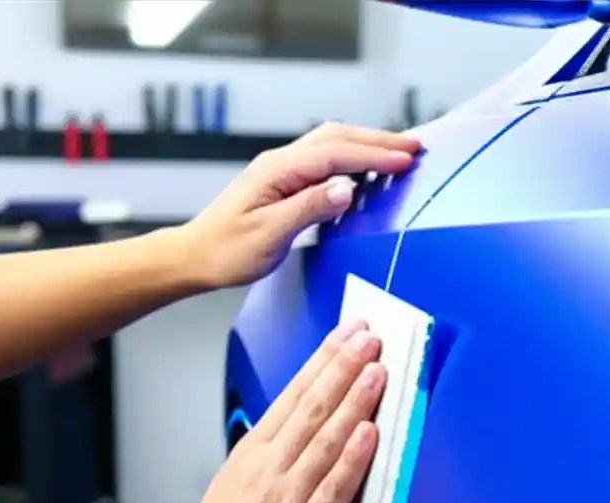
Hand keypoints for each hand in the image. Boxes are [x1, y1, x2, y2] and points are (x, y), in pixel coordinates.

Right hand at [160, 319, 386, 502]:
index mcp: (250, 456)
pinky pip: (335, 488)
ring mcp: (287, 500)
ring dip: (355, 400)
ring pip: (326, 439)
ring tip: (377, 369)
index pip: (292, 396)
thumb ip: (265, 460)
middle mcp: (268, 470)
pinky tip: (370, 431)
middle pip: (312, 407)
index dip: (323, 361)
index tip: (345, 334)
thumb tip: (296, 432)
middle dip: (343, 366)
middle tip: (368, 335)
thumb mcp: (232, 487)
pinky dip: (354, 457)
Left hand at [181, 123, 420, 286]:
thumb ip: (309, 209)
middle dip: (378, 141)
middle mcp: (280, 162)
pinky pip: (325, 160)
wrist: (195, 256)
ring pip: (332, 144)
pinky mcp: (283, 182)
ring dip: (367, 145)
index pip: (336, 154)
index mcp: (278, 170)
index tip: (406, 160)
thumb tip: (346, 188)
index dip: (374, 156)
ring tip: (399, 152)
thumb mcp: (269, 235)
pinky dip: (352, 158)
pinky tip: (366, 170)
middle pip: (337, 138)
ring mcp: (282, 170)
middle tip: (415, 148)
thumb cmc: (227, 251)